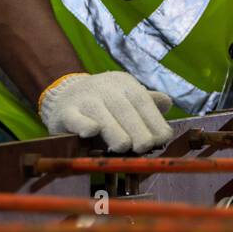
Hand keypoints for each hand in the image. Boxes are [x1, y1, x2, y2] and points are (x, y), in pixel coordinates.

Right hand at [38, 71, 173, 152]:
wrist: (65, 96)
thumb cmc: (105, 102)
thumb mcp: (126, 97)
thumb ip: (146, 103)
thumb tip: (167, 103)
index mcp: (124, 84)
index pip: (142, 101)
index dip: (154, 120)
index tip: (163, 139)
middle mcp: (105, 88)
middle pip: (123, 108)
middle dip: (137, 128)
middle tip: (145, 147)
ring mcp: (84, 99)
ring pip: (100, 114)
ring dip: (114, 130)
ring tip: (124, 147)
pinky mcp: (65, 112)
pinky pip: (74, 118)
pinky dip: (82, 124)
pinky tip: (91, 132)